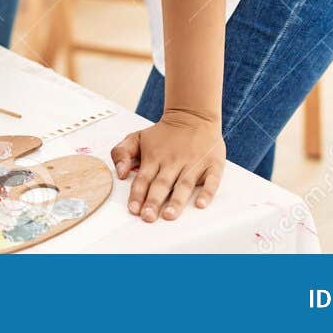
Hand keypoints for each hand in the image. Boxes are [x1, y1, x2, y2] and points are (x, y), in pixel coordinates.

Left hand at [110, 110, 226, 221]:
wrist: (193, 115)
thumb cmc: (164, 133)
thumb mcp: (137, 137)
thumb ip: (121, 153)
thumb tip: (121, 173)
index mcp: (154, 157)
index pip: (143, 179)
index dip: (138, 194)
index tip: (133, 209)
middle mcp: (173, 162)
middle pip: (162, 184)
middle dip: (154, 201)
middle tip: (148, 217)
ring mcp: (194, 163)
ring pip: (183, 184)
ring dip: (176, 200)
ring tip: (169, 215)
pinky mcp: (212, 165)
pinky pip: (211, 180)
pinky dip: (207, 192)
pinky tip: (201, 203)